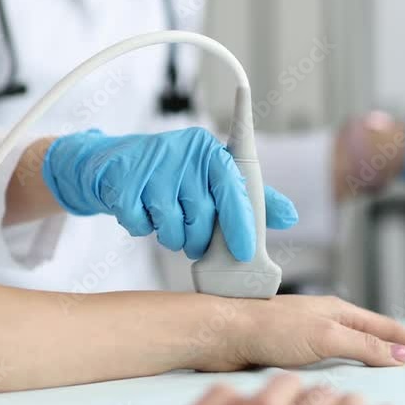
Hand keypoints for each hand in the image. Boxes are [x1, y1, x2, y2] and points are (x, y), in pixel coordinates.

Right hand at [42, 128, 298, 260]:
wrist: (114, 164)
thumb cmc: (174, 176)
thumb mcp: (213, 180)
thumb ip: (251, 199)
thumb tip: (290, 216)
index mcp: (212, 152)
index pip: (234, 189)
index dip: (240, 223)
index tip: (246, 252)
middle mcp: (185, 153)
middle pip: (202, 217)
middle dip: (199, 240)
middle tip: (193, 239)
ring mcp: (152, 166)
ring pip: (171, 226)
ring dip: (170, 237)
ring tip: (165, 221)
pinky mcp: (124, 182)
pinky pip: (141, 226)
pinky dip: (141, 228)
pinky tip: (141, 212)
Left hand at [186, 295, 404, 371]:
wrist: (224, 334)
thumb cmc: (268, 328)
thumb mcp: (325, 337)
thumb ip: (363, 345)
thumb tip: (399, 354)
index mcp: (337, 310)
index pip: (384, 325)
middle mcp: (324, 319)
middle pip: (369, 332)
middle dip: (393, 343)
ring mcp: (307, 333)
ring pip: (347, 345)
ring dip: (368, 354)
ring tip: (386, 366)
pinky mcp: (290, 349)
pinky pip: (327, 358)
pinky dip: (343, 366)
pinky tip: (341, 376)